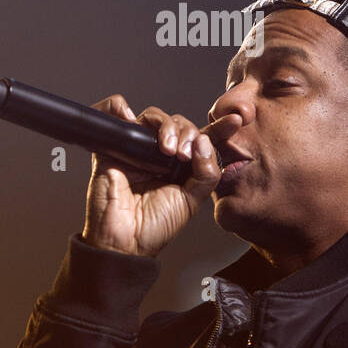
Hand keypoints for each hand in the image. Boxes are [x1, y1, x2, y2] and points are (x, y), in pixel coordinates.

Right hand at [81, 95, 232, 256]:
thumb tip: (204, 143)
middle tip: (184, 155)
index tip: (235, 120)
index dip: (218, 128)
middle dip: (187, 134)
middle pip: (178, 124)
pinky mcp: (112, 147)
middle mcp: (159, 155)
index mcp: (180, 167)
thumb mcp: (192, 201)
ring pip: (154, 117)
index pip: (201, 140)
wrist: (124, 241)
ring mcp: (136, 149)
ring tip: (167, 150)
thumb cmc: (154, 227)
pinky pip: (113, 114)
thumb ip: (206, 174)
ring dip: (166, 126)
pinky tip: (130, 116)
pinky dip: (118, 106)